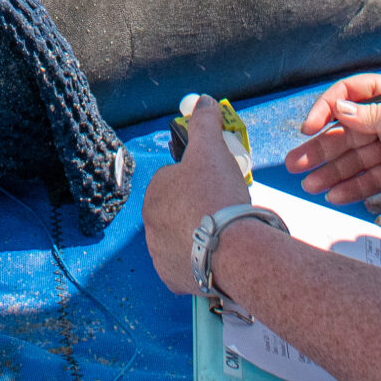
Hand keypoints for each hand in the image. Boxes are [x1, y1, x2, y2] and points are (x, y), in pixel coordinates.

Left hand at [142, 100, 254, 294]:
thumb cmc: (216, 195)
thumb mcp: (211, 148)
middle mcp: (149, 225)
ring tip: (223, 235)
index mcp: (154, 192)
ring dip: (196, 237)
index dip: (196, 180)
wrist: (231, 247)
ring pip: (180, 240)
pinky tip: (217, 256)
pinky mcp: (173, 279)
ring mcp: (159, 254)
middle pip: (176, 212)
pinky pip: (186, 268)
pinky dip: (199, 263)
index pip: (173, 182)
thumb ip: (205, 123)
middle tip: (222, 210)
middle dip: (195, 210)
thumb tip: (203, 102)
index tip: (214, 185)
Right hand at [284, 77, 380, 204]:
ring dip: (333, 171)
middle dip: (321, 147)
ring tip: (308, 183)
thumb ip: (378, 114)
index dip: (327, 109)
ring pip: (358, 159)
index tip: (310, 128)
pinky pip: (376, 180)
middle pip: (348, 133)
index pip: (350, 96)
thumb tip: (338, 110)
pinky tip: (335, 194)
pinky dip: (356, 188)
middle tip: (295, 163)